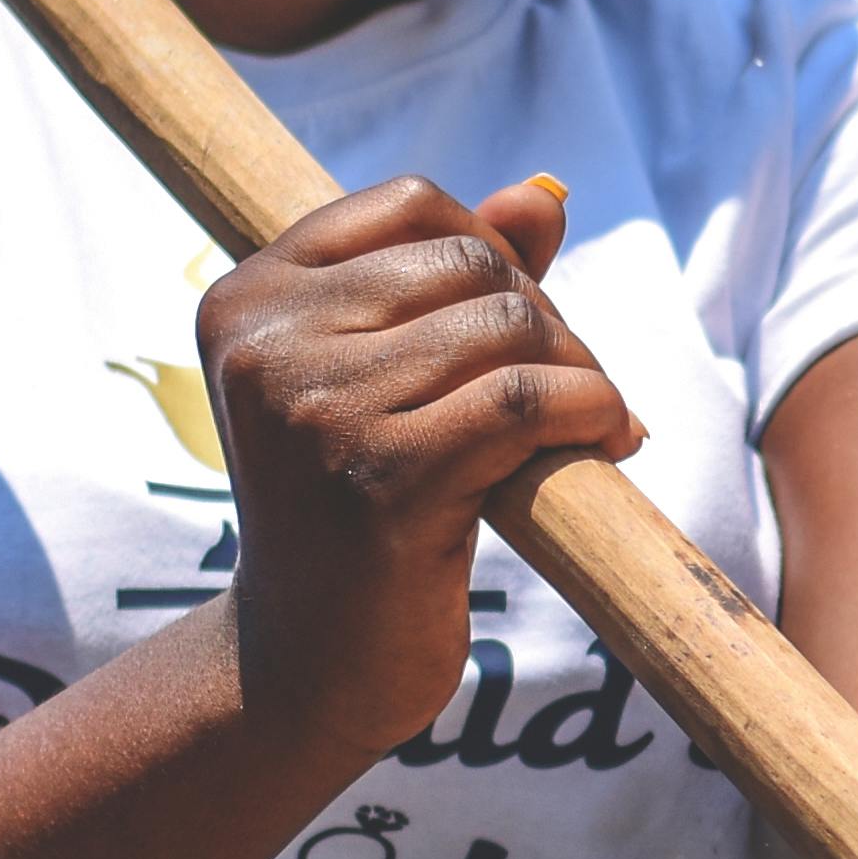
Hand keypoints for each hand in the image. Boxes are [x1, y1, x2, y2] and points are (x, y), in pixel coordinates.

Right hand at [203, 172, 641, 758]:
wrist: (312, 664)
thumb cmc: (360, 512)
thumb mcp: (391, 380)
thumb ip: (456, 280)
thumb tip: (542, 194)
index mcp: (248, 298)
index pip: (414, 205)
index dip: (497, 252)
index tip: (525, 329)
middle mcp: (265, 343)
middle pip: (473, 265)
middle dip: (549, 322)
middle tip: (574, 392)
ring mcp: (316, 412)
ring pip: (508, 329)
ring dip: (582, 372)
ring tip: (594, 423)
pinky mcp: (382, 481)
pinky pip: (525, 403)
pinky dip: (592, 411)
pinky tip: (609, 443)